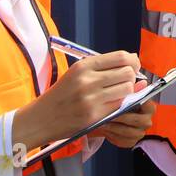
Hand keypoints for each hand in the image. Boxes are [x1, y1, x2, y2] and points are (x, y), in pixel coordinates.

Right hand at [12, 50, 141, 151]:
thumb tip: (135, 62)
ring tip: (118, 93)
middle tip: (126, 81)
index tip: (133, 66)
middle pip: (127, 72)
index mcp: (83, 66)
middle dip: (132, 76)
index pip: (120, 57)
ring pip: (127, 88)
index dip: (132, 61)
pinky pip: (119, 105)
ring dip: (128, 90)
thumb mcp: (77, 74)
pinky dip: (120, 103)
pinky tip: (112, 103)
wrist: (41, 118)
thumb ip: (103, 68)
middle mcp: (88, 80)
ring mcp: (91, 98)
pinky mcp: (94, 115)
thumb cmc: (62, 95)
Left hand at [90, 93, 154, 148]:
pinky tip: (106, 130)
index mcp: (149, 108)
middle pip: (137, 120)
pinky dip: (113, 136)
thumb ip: (132, 90)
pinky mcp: (131, 141)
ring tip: (104, 123)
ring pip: (129, 132)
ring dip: (115, 128)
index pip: (147, 105)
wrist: (112, 119)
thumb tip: (143, 82)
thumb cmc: (120, 105)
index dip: (136, 103)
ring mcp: (140, 133)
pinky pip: (123, 140)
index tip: (124, 102)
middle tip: (110, 115)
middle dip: (122, 118)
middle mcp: (147, 121)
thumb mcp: (124, 96)